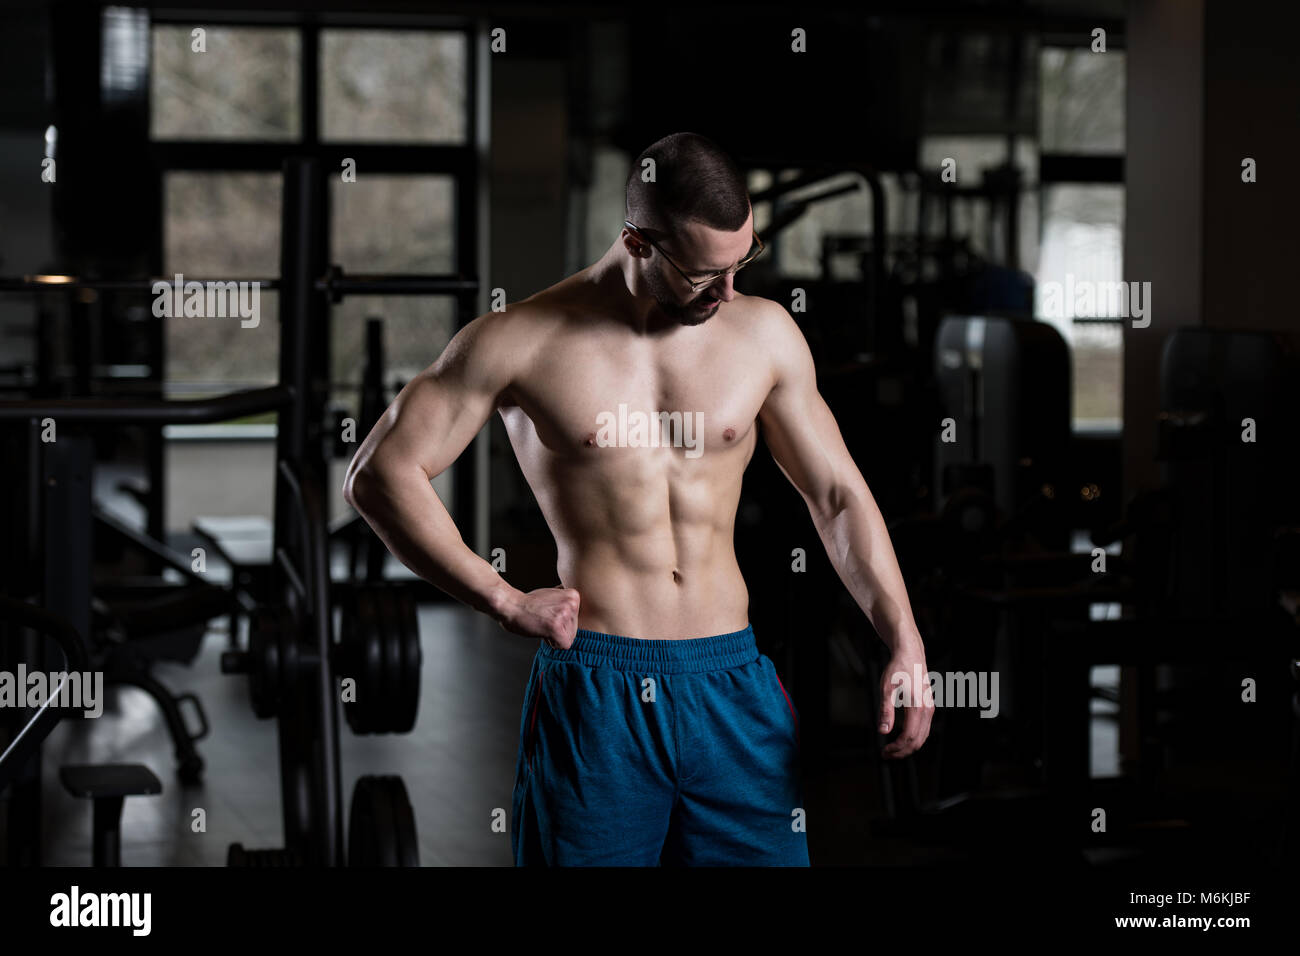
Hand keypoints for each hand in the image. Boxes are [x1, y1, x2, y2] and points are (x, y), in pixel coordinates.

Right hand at [498, 585, 580, 649]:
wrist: (511, 605)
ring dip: (554, 636)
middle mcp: (572, 603)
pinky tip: (542, 632)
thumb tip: (580, 616)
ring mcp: (565, 614)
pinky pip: (563, 646)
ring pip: (569, 638)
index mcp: (574, 595)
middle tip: (543, 619)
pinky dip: (552, 644)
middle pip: (575, 630)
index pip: (577, 620)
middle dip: (559, 630)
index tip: (548, 614)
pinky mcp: (556, 627)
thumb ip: (567, 604)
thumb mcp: (554, 596)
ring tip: (541, 623)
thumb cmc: (529, 603)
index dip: (562, 622)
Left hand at [877, 639, 934, 758]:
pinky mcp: (928, 706)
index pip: (909, 737)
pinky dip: (914, 738)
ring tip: (892, 749)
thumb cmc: (897, 668)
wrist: (910, 653)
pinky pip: (924, 728)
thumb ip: (886, 711)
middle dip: (902, 751)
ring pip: (922, 736)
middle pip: (918, 740)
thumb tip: (883, 731)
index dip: (897, 748)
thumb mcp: (886, 689)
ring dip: (908, 746)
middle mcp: (927, 709)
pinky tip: (901, 738)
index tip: (885, 751)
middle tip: (886, 755)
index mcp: (917, 706)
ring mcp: (930, 708)